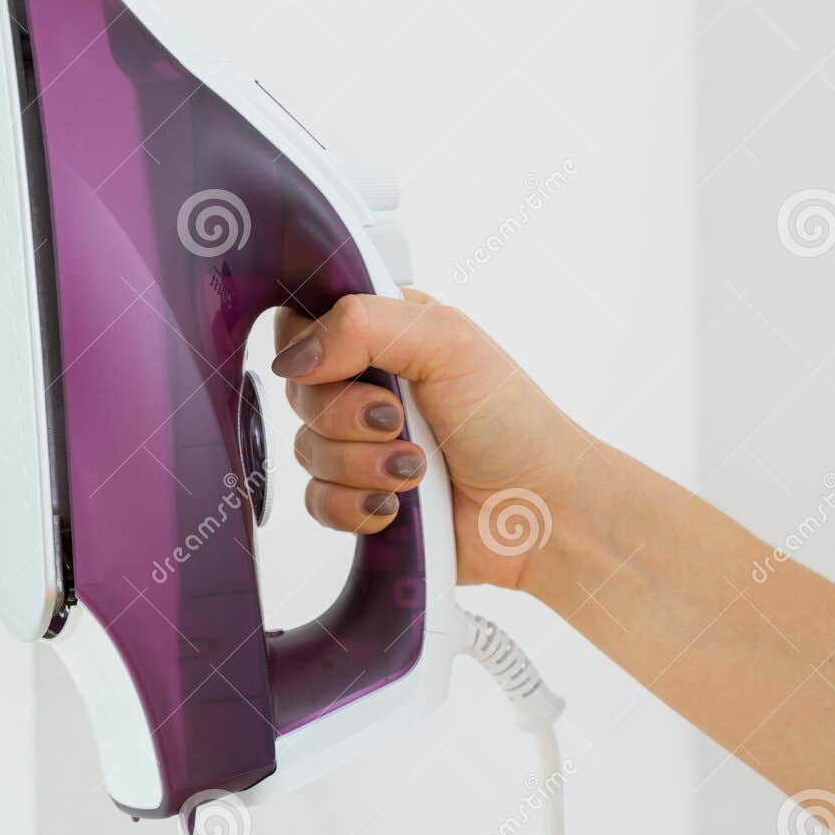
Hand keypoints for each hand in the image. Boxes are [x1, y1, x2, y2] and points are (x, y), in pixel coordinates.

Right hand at [272, 289, 595, 589]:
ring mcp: (357, 445)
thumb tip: (294, 358)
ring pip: (306, 450)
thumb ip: (361, 326)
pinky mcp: (357, 498)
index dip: (309, 350)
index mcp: (381, 335)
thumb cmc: (511, 421)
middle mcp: (363, 386)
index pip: (301, 325)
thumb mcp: (447, 342)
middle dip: (348, 416)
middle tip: (400, 422)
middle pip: (299, 392)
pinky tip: (397, 505)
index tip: (346, 369)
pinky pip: (316, 501)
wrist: (541, 510)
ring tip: (417, 469)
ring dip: (362, 465)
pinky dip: (355, 505)